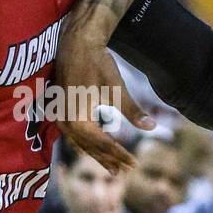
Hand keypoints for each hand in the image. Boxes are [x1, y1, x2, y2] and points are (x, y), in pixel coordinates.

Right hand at [54, 20, 153, 174]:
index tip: (134, 165)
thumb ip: (133, 111)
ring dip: (97, 154)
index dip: (119, 155)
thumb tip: (152, 127)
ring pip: (80, 142)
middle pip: (90, 147)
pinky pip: (74, 133)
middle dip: (108, 158)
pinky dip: (87, 142)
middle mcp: (65, 121)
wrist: (76, 41)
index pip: (102, 144)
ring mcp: (60, 116)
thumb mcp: (117, 89)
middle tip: (124, 171)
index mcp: (78, 119)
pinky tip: (97, 145)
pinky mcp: (60, 109)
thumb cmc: (97, 63)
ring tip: (112, 166)